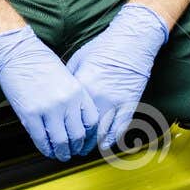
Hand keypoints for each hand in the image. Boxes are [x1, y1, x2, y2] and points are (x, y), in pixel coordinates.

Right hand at [0, 26, 98, 161]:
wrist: (18, 52)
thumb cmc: (40, 60)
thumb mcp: (66, 76)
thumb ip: (72, 97)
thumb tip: (74, 120)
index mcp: (77, 90)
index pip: (91, 121)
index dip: (89, 135)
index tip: (85, 140)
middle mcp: (65, 102)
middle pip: (78, 135)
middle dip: (76, 147)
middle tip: (73, 151)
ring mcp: (47, 109)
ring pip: (60, 141)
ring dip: (62, 152)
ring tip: (60, 155)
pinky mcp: (29, 114)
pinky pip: (41, 139)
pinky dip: (45, 148)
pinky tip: (46, 149)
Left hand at [66, 4, 168, 151]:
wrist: (131, 40)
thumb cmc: (103, 47)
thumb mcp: (78, 59)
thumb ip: (69, 79)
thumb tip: (60, 93)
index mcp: (83, 85)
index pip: (69, 116)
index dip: (63, 129)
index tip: (58, 135)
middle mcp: (99, 97)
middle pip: (85, 130)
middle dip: (76, 142)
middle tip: (70, 148)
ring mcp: (116, 102)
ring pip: (101, 134)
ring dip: (92, 144)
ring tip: (84, 149)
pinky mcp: (130, 104)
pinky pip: (120, 129)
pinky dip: (111, 140)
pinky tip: (104, 144)